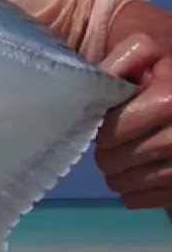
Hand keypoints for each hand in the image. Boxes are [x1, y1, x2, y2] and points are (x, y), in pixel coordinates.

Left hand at [96, 33, 171, 209]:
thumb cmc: (168, 70)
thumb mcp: (147, 52)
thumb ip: (118, 62)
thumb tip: (87, 83)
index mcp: (169, 100)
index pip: (111, 132)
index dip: (103, 128)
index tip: (105, 123)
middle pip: (115, 160)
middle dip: (105, 153)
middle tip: (108, 145)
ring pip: (127, 183)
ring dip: (116, 175)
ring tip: (118, 161)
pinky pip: (145, 200)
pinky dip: (134, 193)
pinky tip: (136, 178)